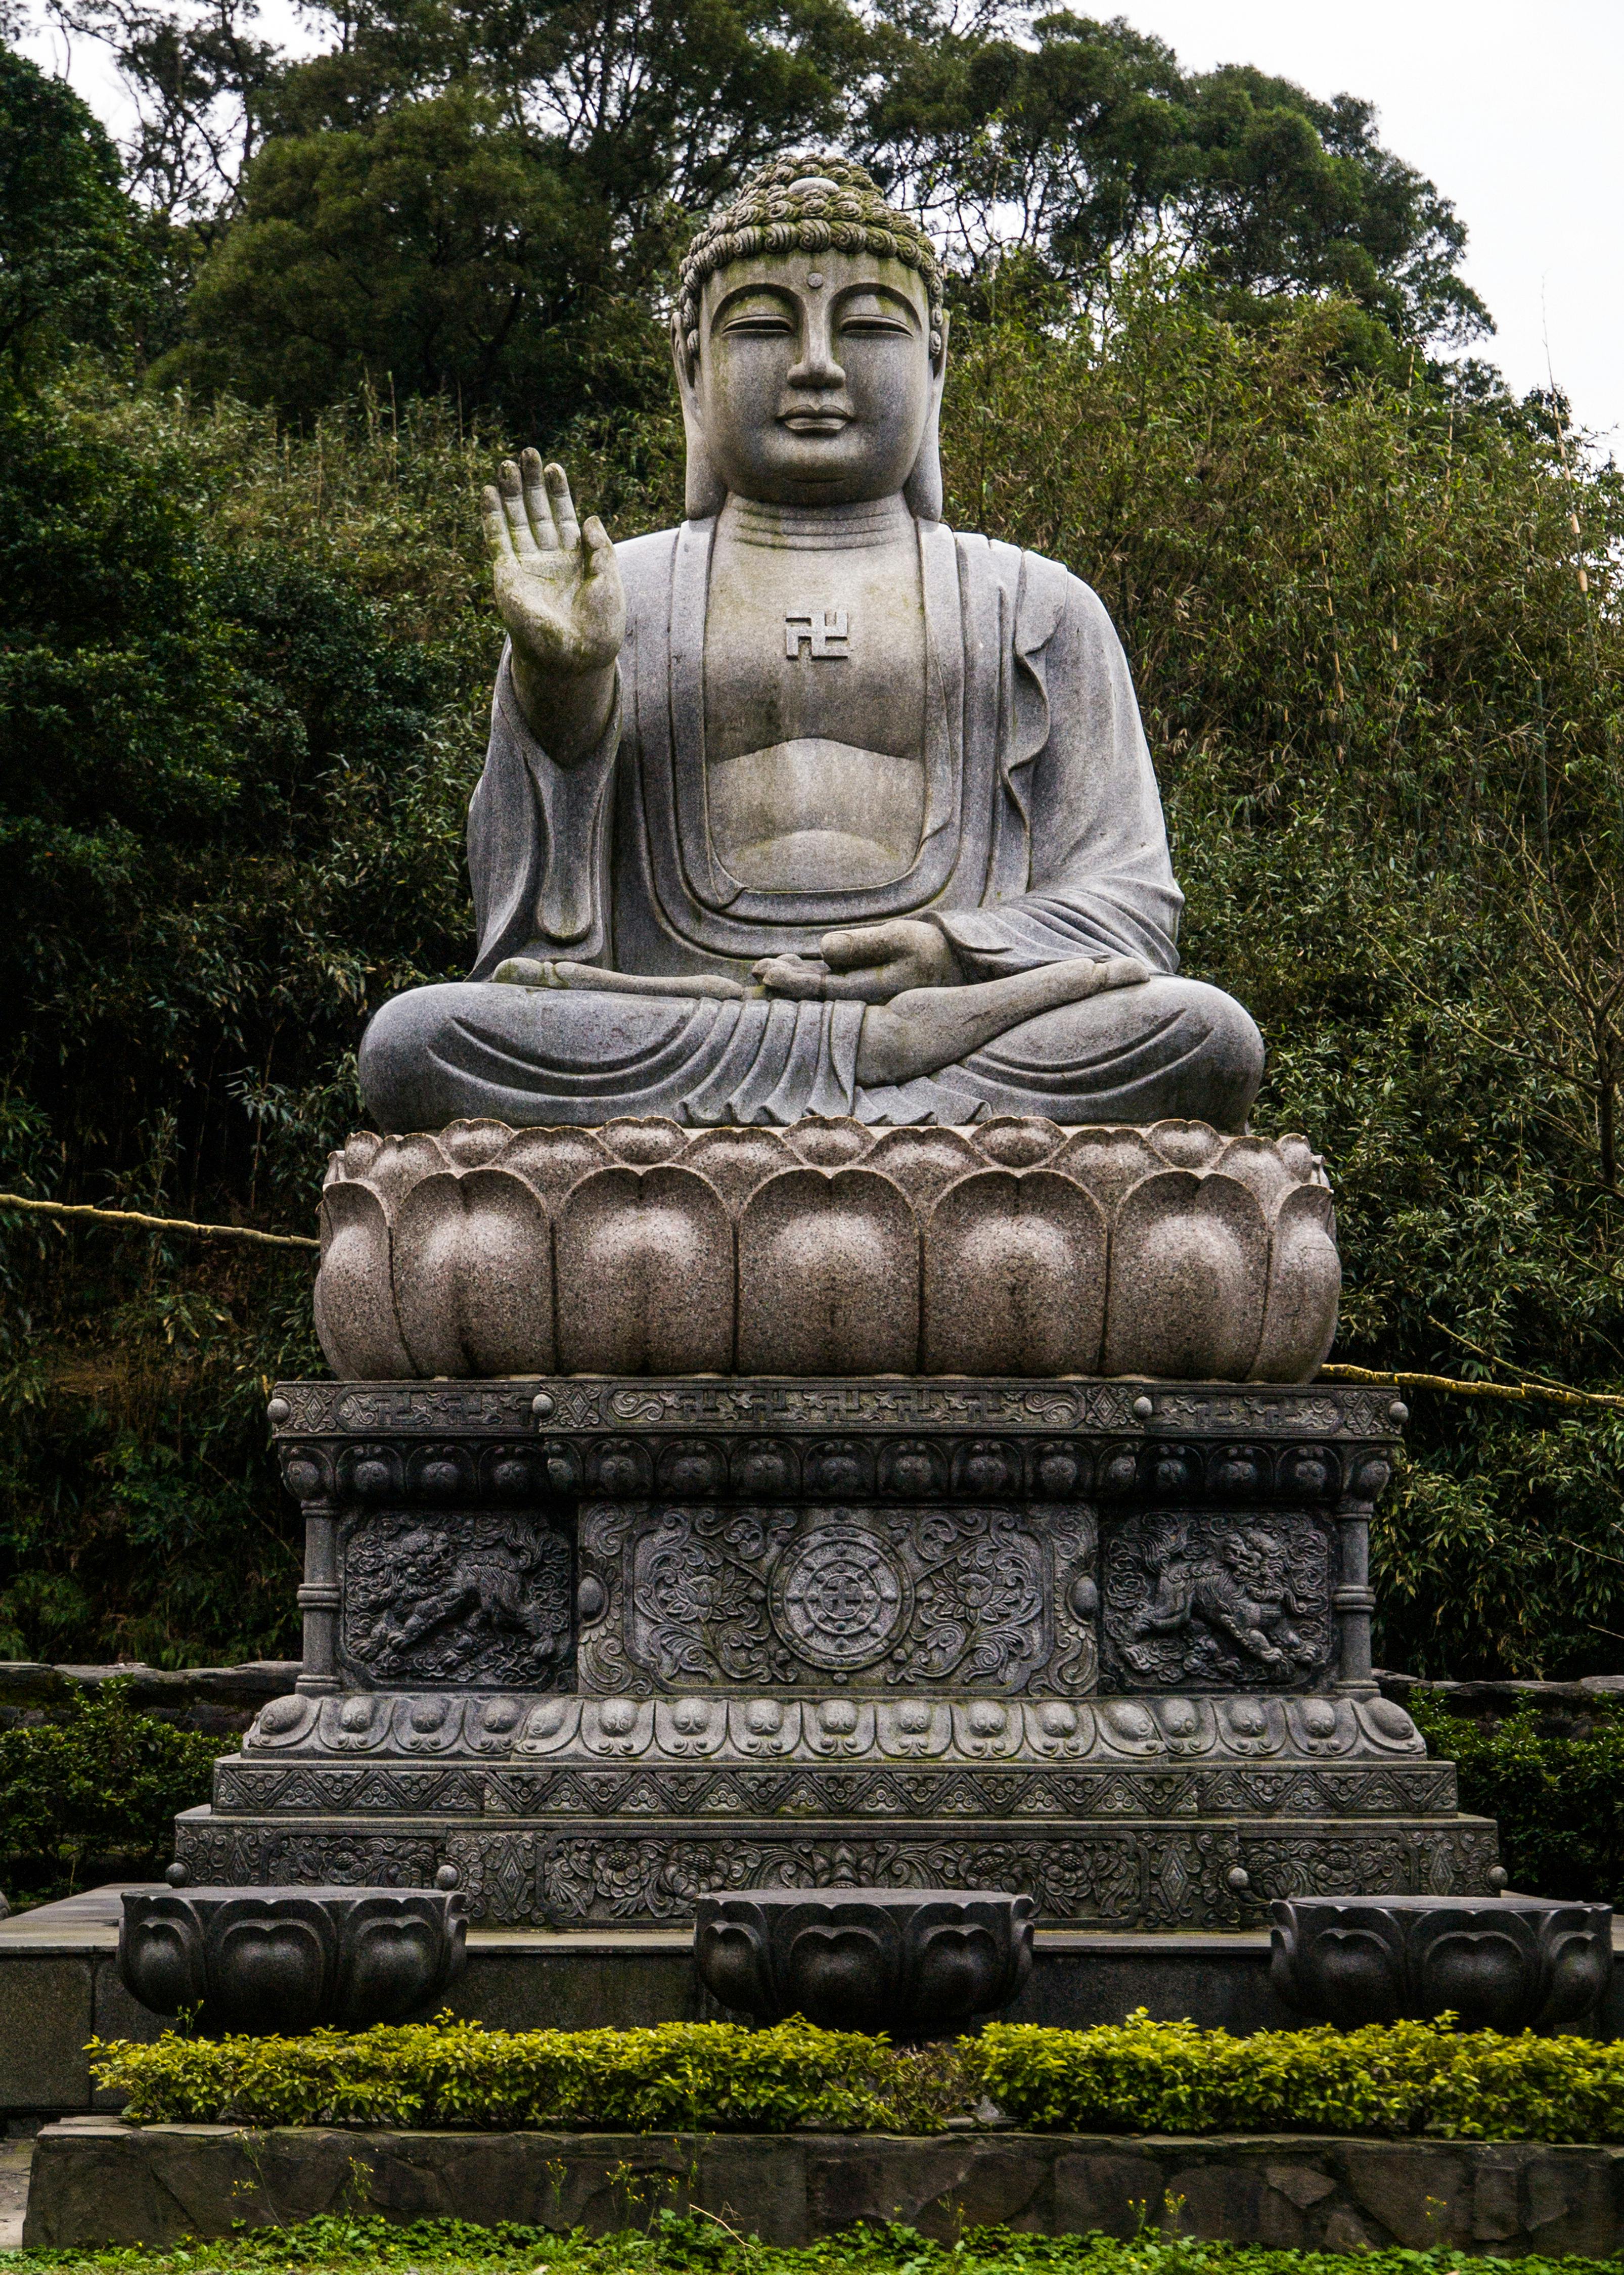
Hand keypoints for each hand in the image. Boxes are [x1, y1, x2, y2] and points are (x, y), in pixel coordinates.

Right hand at [481, 451, 624, 757]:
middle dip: (532, 483)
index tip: (555, 467)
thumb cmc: (600, 624)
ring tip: (505, 464)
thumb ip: (600, 546)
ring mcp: (527, 566)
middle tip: (527, 453)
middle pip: (538, 512)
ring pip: (515, 521)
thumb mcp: (610, 578)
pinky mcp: (508, 576)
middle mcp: (549, 559)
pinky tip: (487, 493)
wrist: (577, 656)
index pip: (564, 517)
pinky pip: (498, 541)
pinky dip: (491, 517)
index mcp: (576, 559)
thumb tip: (590, 516)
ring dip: (510, 493)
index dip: (559, 492)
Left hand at [753, 920, 960, 1003]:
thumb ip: (862, 944)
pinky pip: (830, 985)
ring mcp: (862, 999)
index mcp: (870, 996)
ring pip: (819, 992)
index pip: (821, 993)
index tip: (765, 973)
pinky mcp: (863, 989)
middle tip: (756, 972)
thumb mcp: (900, 938)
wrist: (959, 964)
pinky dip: (808, 974)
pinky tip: (789, 964)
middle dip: (784, 985)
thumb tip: (824, 949)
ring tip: (765, 968)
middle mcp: (862, 1004)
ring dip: (792, 980)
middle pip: (814, 998)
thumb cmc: (930, 948)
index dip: (791, 984)